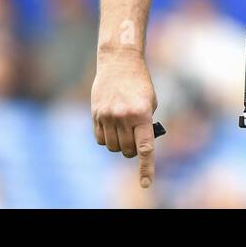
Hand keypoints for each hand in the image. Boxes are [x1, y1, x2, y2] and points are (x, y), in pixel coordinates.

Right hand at [91, 51, 158, 188]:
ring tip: (124, 129)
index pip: (145, 148)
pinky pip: (100, 140)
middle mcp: (124, 117)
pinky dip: (107, 139)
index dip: (145, 168)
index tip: (146, 184)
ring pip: (113, 147)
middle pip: (127, 150)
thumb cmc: (140, 83)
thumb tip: (140, 147)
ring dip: (120, 144)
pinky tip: (112, 126)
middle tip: (136, 138)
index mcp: (142, 113)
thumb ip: (146, 124)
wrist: (119, 62)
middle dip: (133, 150)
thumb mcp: (150, 102)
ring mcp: (107, 116)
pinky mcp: (95, 114)